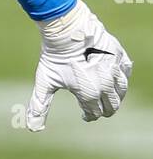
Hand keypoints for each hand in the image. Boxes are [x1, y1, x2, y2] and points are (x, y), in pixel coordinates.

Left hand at [26, 0, 131, 131]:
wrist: (68, 29)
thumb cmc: (55, 57)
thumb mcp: (45, 82)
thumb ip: (39, 107)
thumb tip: (33, 129)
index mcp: (89, 94)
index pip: (94, 113)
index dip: (89, 116)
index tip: (84, 115)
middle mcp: (105, 84)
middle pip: (111, 106)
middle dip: (104, 110)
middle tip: (97, 109)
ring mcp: (114, 70)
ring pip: (121, 91)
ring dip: (115, 97)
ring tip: (107, 97)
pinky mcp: (119, 56)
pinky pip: (126, 72)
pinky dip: (121, 78)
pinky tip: (114, 79)